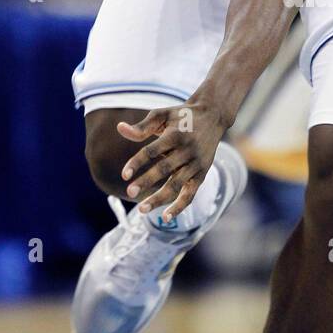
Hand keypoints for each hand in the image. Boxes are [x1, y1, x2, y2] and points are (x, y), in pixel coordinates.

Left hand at [118, 102, 227, 221]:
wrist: (212, 115)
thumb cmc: (181, 116)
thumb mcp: (162, 114)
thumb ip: (142, 126)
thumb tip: (120, 129)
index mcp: (175, 135)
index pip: (152, 151)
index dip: (137, 163)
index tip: (124, 175)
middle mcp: (187, 150)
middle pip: (164, 169)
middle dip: (146, 182)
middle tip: (129, 193)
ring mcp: (196, 164)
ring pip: (176, 185)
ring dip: (159, 198)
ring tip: (142, 210)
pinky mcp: (202, 174)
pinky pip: (190, 194)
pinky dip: (180, 207)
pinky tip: (166, 218)